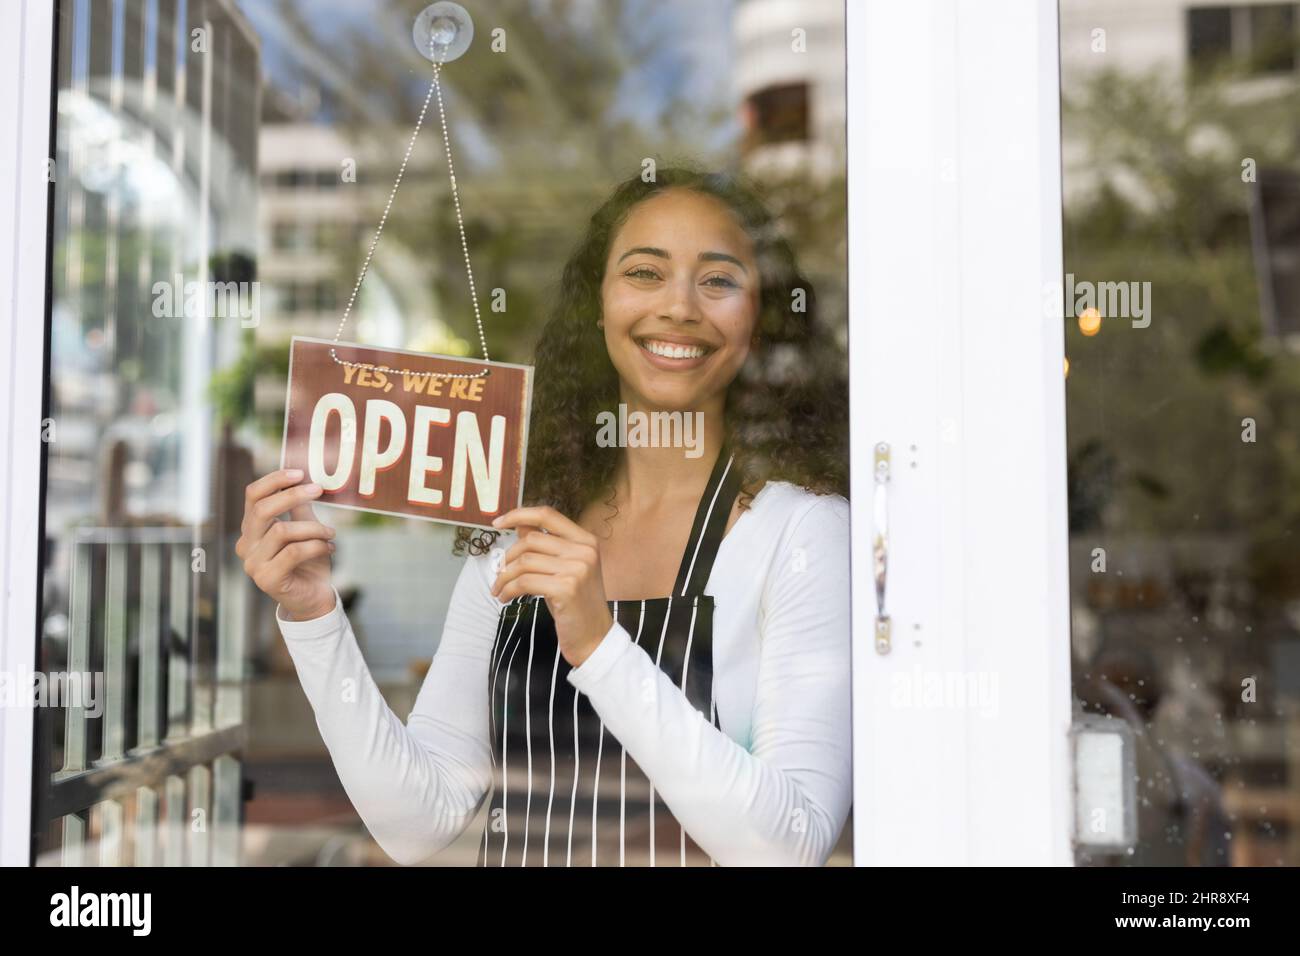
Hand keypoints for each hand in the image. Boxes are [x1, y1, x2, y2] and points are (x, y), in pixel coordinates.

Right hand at [235, 468, 336, 620]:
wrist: (314, 599)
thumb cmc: (309, 562)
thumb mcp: (305, 530)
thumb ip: (299, 508)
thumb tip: (304, 479)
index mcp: (252, 530)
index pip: (253, 496)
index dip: (274, 480)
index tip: (300, 473)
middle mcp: (246, 545)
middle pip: (262, 510)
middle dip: (292, 496)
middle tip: (318, 490)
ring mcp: (253, 564)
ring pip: (282, 531)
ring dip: (314, 528)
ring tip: (331, 534)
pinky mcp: (267, 579)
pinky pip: (293, 552)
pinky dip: (316, 546)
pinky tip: (330, 548)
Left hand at [489, 506, 612, 667]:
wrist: (595, 638)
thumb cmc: (576, 604)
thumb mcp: (564, 569)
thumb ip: (546, 546)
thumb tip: (520, 524)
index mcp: (586, 540)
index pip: (547, 515)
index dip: (518, 514)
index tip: (497, 523)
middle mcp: (584, 550)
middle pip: (530, 540)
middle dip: (508, 557)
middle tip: (499, 574)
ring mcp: (577, 569)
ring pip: (524, 562)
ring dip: (504, 577)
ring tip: (500, 590)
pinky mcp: (566, 588)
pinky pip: (524, 582)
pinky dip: (509, 590)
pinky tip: (506, 599)